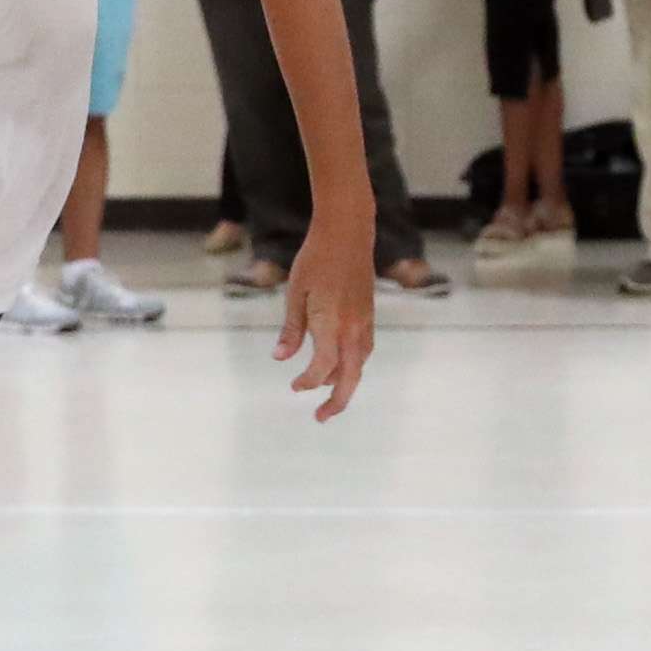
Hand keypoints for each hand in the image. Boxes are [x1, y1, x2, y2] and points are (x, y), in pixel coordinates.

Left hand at [279, 217, 376, 420]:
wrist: (347, 233)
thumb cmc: (315, 260)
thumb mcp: (295, 293)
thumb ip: (292, 329)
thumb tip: (281, 358)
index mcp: (331, 324)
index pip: (322, 368)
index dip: (308, 382)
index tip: (294, 386)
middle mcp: (352, 328)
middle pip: (349, 377)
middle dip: (337, 401)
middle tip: (321, 417)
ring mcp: (364, 322)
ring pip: (359, 364)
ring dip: (345, 382)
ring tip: (329, 393)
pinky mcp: (369, 314)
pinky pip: (364, 349)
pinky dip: (353, 364)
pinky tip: (342, 365)